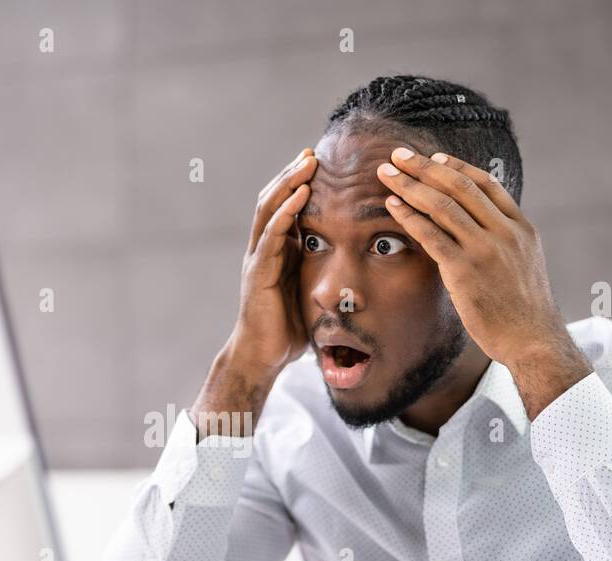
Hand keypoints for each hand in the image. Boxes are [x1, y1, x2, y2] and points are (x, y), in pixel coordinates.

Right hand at [233, 147, 316, 373]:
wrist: (262, 358)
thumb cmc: (287, 331)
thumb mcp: (309, 294)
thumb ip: (321, 274)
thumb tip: (354, 267)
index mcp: (276, 252)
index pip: (285, 207)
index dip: (299, 184)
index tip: (319, 162)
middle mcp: (263, 250)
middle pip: (274, 200)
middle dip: (293, 174)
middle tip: (313, 151)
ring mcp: (257, 259)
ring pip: (269, 210)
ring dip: (288, 184)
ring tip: (307, 163)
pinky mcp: (258, 273)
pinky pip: (270, 235)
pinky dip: (284, 213)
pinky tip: (300, 196)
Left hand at [377, 148, 590, 416]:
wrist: (533, 340)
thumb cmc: (525, 310)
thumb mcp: (524, 265)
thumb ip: (505, 242)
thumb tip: (482, 230)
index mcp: (521, 227)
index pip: (486, 183)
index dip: (456, 167)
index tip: (434, 158)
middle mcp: (504, 232)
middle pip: (459, 186)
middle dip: (424, 166)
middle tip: (399, 153)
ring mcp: (485, 249)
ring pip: (442, 205)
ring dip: (409, 185)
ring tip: (386, 173)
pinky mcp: (464, 270)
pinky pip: (431, 235)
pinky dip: (409, 216)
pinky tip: (392, 206)